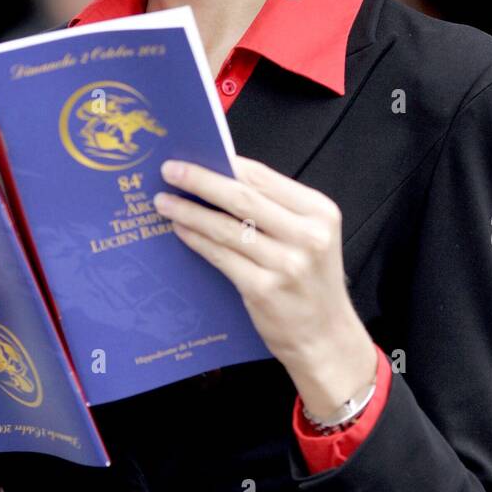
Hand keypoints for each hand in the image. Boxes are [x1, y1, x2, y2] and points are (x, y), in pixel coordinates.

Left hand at [153, 155, 376, 414]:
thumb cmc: (311, 282)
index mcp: (319, 212)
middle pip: (243, 198)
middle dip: (201, 181)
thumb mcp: (309, 237)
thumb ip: (275, 209)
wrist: (326, 338)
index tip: (196, 153)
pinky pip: (221, 256)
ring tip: (164, 201)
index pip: (264, 177)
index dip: (226, 163)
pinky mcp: (264, 290)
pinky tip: (180, 229)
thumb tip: (220, 177)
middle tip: (170, 170)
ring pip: (226, 227)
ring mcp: (286, 264)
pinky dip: (197, 239)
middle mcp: (308, 235)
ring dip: (190, 211)